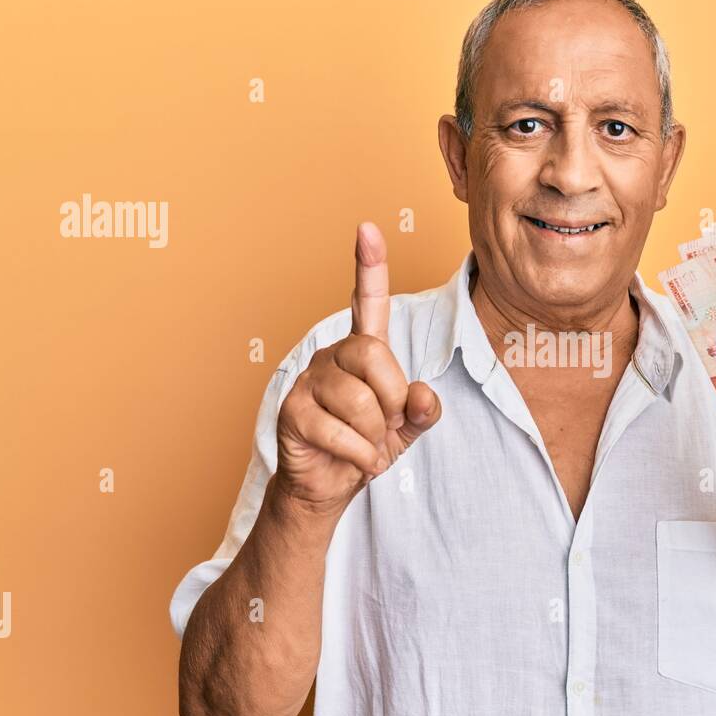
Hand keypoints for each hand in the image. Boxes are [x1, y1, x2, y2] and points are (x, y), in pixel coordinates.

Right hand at [275, 222, 441, 513]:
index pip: (367, 302)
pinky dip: (360, 454)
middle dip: (392, 398)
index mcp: (363, 351)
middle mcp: (333, 356)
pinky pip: (339, 431)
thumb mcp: (408, 428)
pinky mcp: (292, 410)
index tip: (368, 228)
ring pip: (358, 399)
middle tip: (389, 423)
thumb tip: (422, 396)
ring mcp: (309, 381)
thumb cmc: (366, 446)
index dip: (369, 266)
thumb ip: (423, 409)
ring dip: (376, 434)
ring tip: (368, 444)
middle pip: (373, 355)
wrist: (330, 487)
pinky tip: (357, 461)